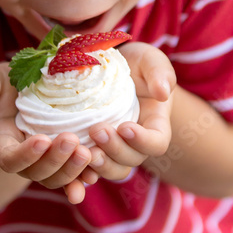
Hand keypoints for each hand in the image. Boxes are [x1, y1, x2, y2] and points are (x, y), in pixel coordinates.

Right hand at [0, 64, 104, 204]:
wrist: (26, 96)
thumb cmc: (8, 86)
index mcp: (1, 144)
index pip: (9, 159)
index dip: (25, 154)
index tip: (42, 139)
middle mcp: (22, 160)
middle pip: (36, 172)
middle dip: (55, 160)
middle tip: (71, 140)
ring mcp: (43, 164)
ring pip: (55, 179)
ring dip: (72, 171)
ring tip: (88, 152)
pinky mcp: (62, 163)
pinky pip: (71, 178)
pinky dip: (82, 180)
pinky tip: (94, 175)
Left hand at [88, 42, 175, 180]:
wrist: (111, 69)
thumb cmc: (136, 65)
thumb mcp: (149, 61)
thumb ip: (159, 73)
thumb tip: (162, 93)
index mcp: (155, 125)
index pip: (157, 143)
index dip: (143, 141)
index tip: (125, 127)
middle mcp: (137, 143)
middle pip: (132, 159)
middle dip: (114, 149)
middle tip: (96, 130)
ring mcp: (115, 149)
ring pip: (112, 169)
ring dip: (99, 165)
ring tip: (84, 151)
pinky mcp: (95, 149)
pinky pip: (90, 168)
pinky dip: (82, 171)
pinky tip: (69, 162)